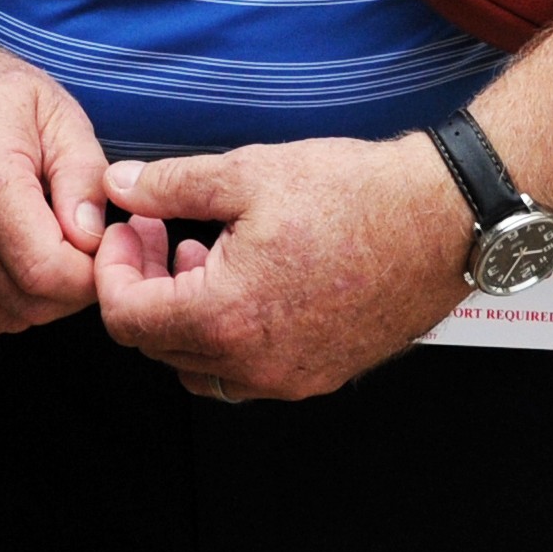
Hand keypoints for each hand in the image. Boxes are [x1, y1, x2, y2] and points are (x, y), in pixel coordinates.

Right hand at [0, 58, 111, 333]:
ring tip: (44, 243)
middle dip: (70, 288)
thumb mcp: (56, 112)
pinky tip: (11, 254)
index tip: (103, 244)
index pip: (47, 270)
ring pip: (5, 317)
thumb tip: (93, 237)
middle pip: (28, 301)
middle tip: (79, 244)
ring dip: (39, 296)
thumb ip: (84, 175)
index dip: (91, 273)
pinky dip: (6, 299)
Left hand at [96, 134, 470, 401]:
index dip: (111, 269)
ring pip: (202, 367)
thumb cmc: (351, 196)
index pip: (126, 320)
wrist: (441, 221)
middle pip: (158, 347)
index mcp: (226, 318)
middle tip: (156, 232)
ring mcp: (293, 377)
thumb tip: (118, 187)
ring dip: (183, 316)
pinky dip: (228, 333)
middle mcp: (257, 364)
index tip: (127, 228)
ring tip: (199, 254)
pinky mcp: (323, 373)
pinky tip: (245, 276)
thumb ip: (167, 186)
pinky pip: (249, 371)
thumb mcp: (244, 174)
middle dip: (142, 286)